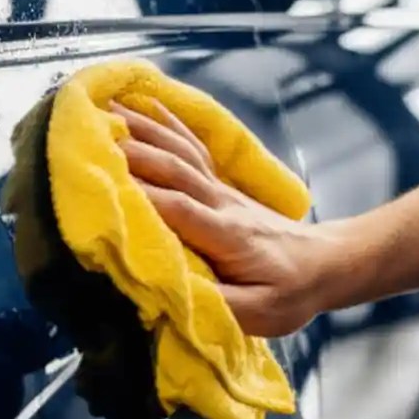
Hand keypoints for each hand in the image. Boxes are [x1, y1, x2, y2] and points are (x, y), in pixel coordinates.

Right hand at [111, 101, 335, 336]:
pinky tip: (146, 104)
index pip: (180, 209)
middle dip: (134, 152)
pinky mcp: (221, 185)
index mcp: (227, 234)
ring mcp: (221, 190)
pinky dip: (168, 122)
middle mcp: (221, 203)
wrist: (326, 264)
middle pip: (174, 169)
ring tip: (107, 110)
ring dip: (143, 128)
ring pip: (179, 151)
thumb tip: (174, 298)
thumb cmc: (290, 292)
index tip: (106, 185)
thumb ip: (220, 305)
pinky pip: (191, 147)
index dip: (144, 196)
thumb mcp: (262, 314)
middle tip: (93, 136)